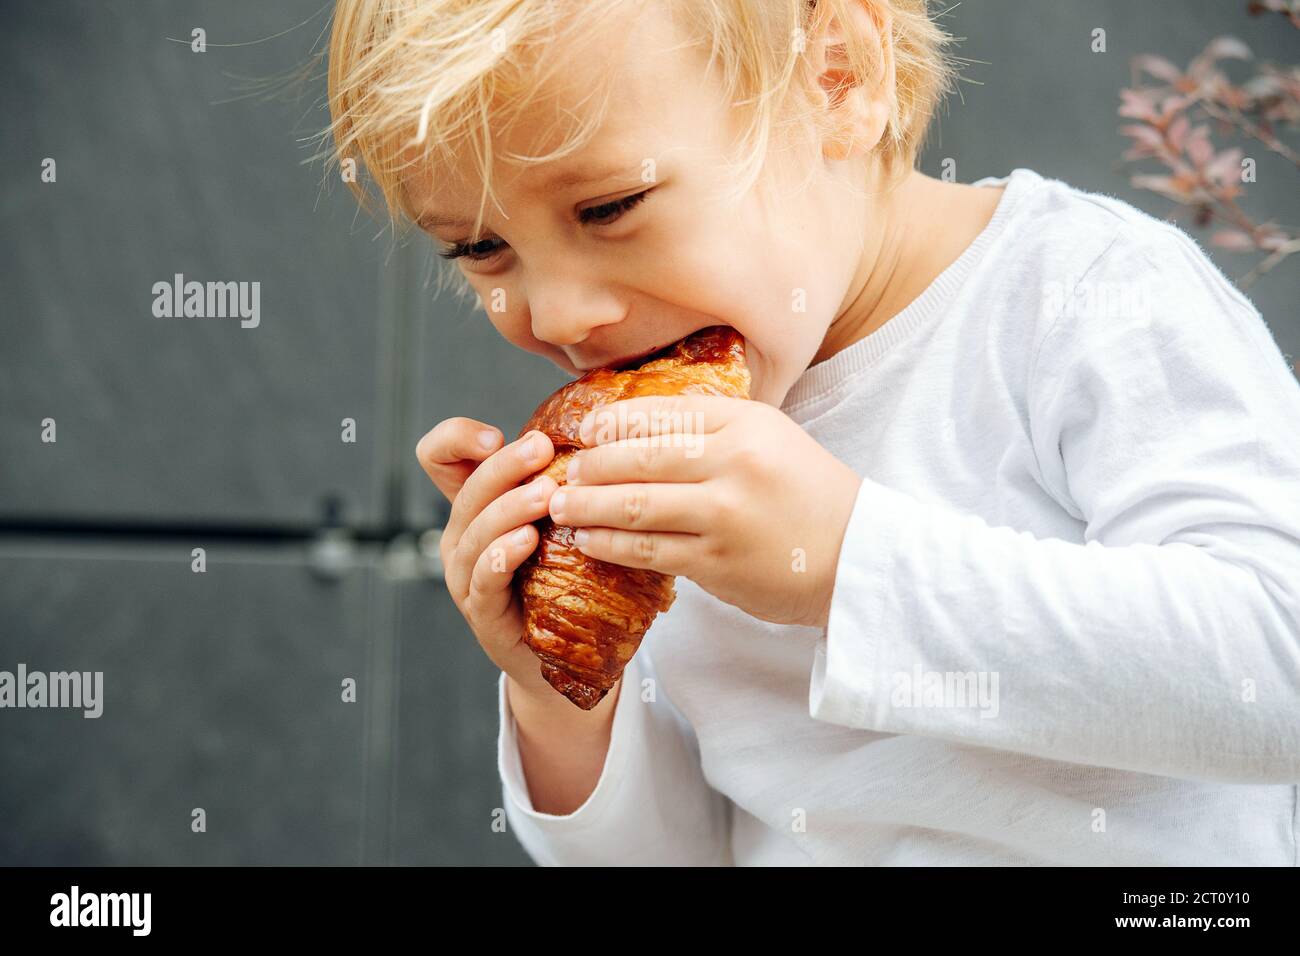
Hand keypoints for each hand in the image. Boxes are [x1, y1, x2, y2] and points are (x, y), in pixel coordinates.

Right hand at [415, 418, 564, 702]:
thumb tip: (604, 438)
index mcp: (475, 506)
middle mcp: (461, 536)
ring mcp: (465, 576)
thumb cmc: (564, 578)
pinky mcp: (483, 612)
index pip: (438, 457)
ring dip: (510, 507)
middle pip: (467, 488)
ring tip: (547, 494)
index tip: (495, 436)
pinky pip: (484, 579)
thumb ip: (565, 483)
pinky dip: (502, 555)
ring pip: (476, 531)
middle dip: (505, 465)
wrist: (563, 654)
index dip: (456, 438)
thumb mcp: (561, 521)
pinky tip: (527, 541)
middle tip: (543, 450)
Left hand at [546, 395, 862, 627]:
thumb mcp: (770, 439)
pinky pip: (648, 551)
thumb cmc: (808, 494)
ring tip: (561, 506)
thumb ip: (714, 428)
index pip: (662, 413)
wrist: (858, 556)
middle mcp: (734, 463)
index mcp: (747, 423)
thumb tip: (637, 426)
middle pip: (639, 457)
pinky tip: (589, 539)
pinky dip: (610, 543)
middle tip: (564, 472)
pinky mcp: (718, 563)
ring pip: (636, 505)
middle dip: (591, 465)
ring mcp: (725, 515)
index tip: (586, 431)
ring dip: (588, 505)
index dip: (613, 422)